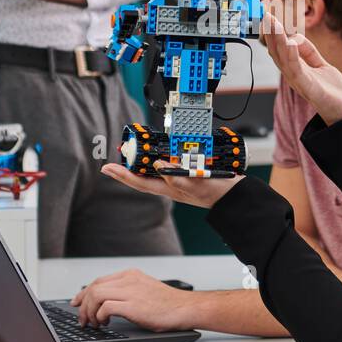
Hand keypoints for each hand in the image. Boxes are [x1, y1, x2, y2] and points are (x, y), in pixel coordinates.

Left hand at [70, 268, 195, 330]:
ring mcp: (130, 291)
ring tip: (93, 323)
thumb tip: (105, 304)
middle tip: (82, 319)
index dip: (83, 293)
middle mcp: (128, 280)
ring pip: (95, 295)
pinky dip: (100, 316)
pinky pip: (105, 307)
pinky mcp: (132, 305)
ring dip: (89, 312)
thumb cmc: (168, 304)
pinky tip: (104, 323)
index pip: (98, 281)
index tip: (77, 303)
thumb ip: (126, 292)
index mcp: (130, 275)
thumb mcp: (143, 290)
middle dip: (82, 304)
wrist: (185, 308)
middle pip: (93, 287)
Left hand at [100, 160, 239, 208]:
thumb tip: (158, 166)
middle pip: (143, 174)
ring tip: (133, 148)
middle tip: (117, 152)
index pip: (139, 182)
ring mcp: (178, 176)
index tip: (106, 168)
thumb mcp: (195, 184)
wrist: (234, 194)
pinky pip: (171, 159)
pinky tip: (162, 147)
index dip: (122, 175)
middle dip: (129, 164)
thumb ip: (176, 177)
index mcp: (168, 188)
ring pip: (155, 166)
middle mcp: (170, 183)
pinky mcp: (188, 168)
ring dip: (144, 157)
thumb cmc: (215, 193)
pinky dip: (163, 153)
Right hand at [261, 11, 341, 124]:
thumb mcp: (319, 64)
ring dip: (276, 39)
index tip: (266, 12)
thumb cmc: (331, 90)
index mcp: (294, 68)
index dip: (271, 30)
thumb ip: (308, 52)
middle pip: (276, 51)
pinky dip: (291, 56)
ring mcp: (299, 82)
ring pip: (283, 58)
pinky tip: (289, 42)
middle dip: (269, 31)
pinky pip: (297, 70)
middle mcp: (292, 74)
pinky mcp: (309, 88)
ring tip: (272, 23)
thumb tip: (295, 37)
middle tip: (263, 12)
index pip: (278, 47)